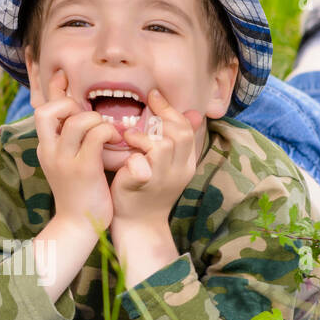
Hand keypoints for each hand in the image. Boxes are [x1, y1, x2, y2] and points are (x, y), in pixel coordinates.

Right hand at [33, 69, 116, 232]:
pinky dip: (108, 132)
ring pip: (76, 120)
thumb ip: (70, 143)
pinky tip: (117, 141)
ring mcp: (64, 159)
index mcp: (46, 148)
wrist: (78, 226)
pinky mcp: (83, 168)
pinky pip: (96, 136)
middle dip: (68, 103)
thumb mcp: (66, 165)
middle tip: (88, 113)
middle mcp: (50, 150)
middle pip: (47, 110)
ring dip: (95, 119)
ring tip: (107, 130)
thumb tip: (79, 122)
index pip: (42, 110)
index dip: (53, 90)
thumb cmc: (79, 194)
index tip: (63, 75)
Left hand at [110, 88, 202, 226]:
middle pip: (179, 134)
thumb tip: (193, 113)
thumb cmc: (146, 189)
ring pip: (162, 147)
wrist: (138, 224)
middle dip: (160, 116)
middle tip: (143, 109)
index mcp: (186, 163)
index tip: (154, 95)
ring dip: (143, 138)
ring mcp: (162, 180)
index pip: (187, 129)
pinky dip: (133, 159)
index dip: (170, 109)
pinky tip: (125, 160)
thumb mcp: (166, 163)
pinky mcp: (143, 187)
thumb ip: (175, 141)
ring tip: (129, 139)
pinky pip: (142, 167)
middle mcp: (178, 171)